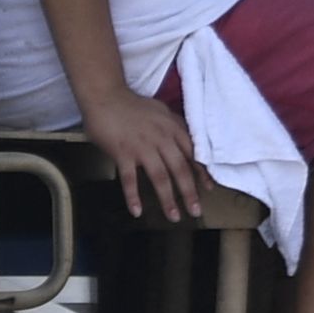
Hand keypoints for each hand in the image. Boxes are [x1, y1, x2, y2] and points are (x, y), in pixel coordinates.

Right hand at [82, 81, 208, 224]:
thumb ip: (174, 126)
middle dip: (189, 193)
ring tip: (173, 217)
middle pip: (180, 170)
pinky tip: (136, 212)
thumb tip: (187, 139)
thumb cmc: (132, 104)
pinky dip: (133, 196)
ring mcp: (142, 147)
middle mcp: (161, 139)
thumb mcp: (161, 111)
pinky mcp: (122, 153)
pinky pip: (129, 179)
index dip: (202, 173)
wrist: (104, 95)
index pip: (193, 153)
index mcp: (172, 128)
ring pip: (160, 177)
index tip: (209, 189)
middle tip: (196, 212)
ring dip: (167, 200)